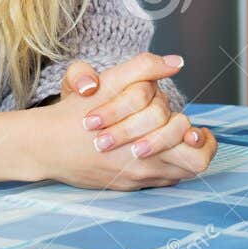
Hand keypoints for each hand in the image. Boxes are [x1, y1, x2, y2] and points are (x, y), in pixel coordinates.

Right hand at [12, 52, 214, 189]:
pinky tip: (156, 150)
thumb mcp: (110, 82)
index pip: (194, 149)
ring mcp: (135, 179)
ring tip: (177, 142)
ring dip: (181, 157)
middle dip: (193, 146)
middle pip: (192, 164)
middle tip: (190, 134)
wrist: (45, 147)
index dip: (202, 139)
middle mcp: (145, 167)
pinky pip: (160, 182)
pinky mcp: (125, 186)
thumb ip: (144, 68)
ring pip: (179, 175)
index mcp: (146, 144)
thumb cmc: (76, 113)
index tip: (197, 129)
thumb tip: (176, 62)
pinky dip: (166, 167)